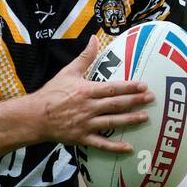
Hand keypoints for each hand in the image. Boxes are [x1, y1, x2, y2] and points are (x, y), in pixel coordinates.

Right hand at [33, 35, 154, 154]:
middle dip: (135, 101)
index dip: (129, 87)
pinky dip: (115, 147)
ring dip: (130, 120)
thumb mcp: (68, 72)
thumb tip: (94, 38)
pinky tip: (128, 148)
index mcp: (86, 91)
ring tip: (145, 118)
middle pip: (116, 104)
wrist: (35, 117)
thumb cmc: (51, 93)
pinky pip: (101, 144)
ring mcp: (86, 124)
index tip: (143, 85)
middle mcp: (89, 107)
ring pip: (112, 122)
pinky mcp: (82, 138)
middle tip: (151, 99)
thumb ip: (84, 57)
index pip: (112, 88)